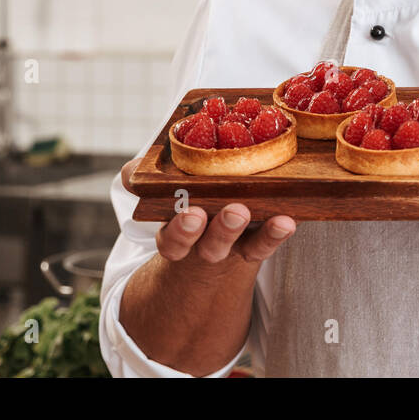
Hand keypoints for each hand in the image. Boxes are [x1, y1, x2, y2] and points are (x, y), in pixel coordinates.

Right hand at [120, 158, 295, 267]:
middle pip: (210, 246)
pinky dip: (278, 232)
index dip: (180, 232)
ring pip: (244, 245)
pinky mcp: (260, 242)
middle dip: (220, 230)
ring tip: (261, 212)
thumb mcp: (160, 192)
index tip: (191, 213)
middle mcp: (207, 245)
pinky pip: (269, 242)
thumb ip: (142, 178)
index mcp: (177, 234)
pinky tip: (288, 218)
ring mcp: (236, 245)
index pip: (172, 241)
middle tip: (233, 211)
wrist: (212, 248)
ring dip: (256, 231)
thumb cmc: (184, 203)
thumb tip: (130, 171)